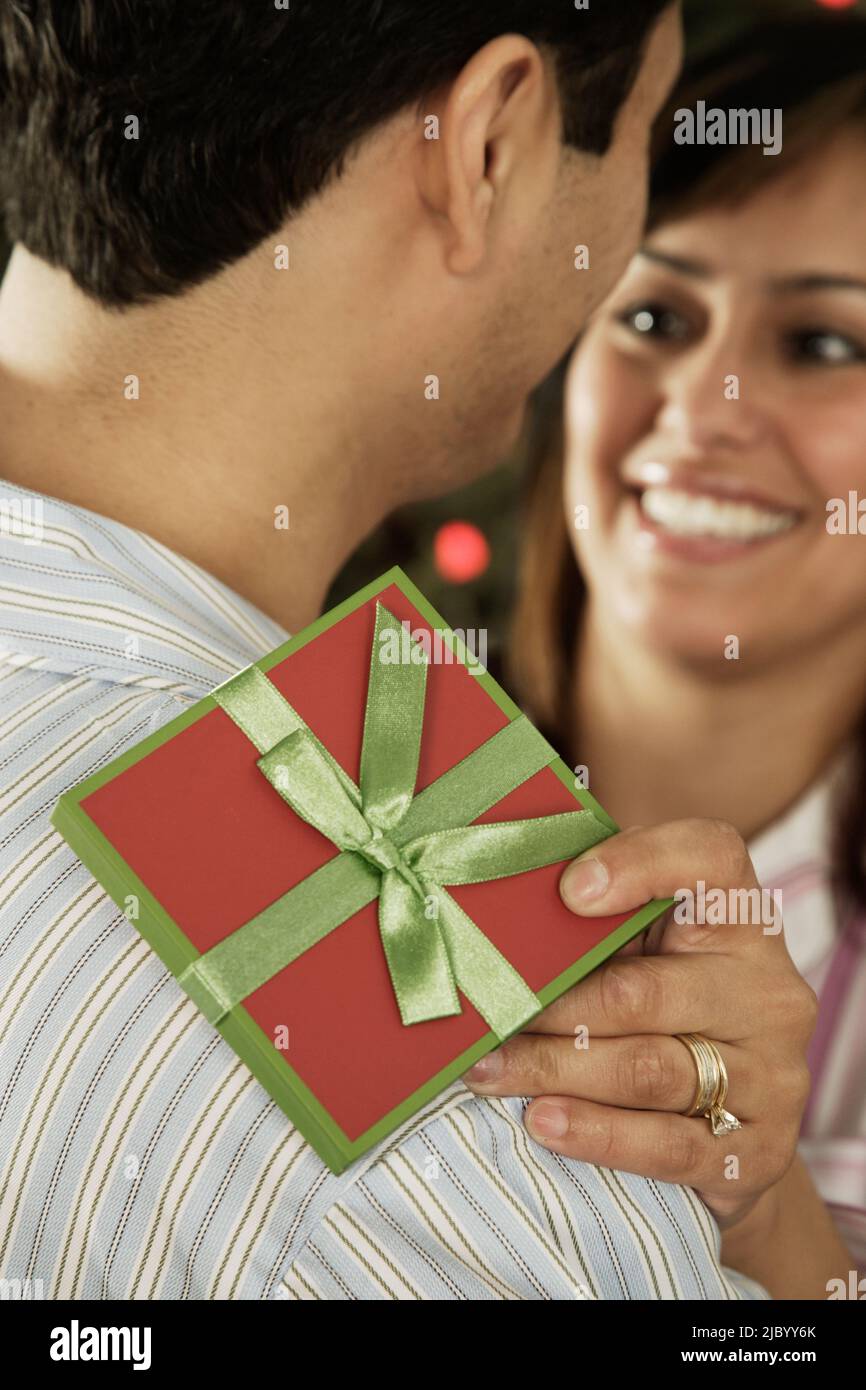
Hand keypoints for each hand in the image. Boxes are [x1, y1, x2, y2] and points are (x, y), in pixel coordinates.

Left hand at [464, 819, 817, 1228]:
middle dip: (551, 1009)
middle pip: (644, 991)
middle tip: (484, 1019)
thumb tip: (497, 910)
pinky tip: (545, 1122)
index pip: (708, 858)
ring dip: (556, 1071)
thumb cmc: (661, 1003)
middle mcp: (767, 989)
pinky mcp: (762, 1149)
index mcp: (738, 917)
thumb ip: (592, 917)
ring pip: (649, 1069)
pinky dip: (599, 1135)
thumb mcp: (641, 944)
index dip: (638, 864)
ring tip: (490, 1072)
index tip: (568, 890)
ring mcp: (772, 1072)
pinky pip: (671, 1145)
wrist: (736, 1120)